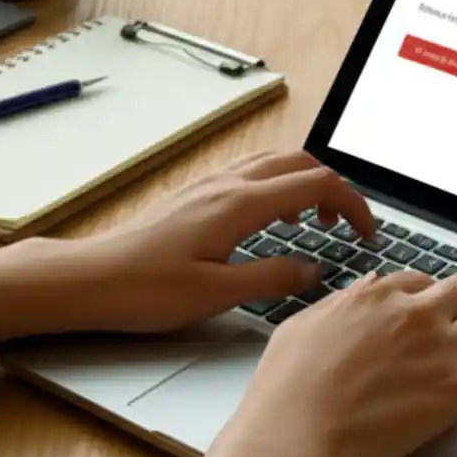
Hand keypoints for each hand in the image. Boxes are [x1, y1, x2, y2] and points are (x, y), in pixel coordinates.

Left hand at [73, 150, 375, 333]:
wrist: (90, 279)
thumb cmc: (145, 289)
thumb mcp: (218, 294)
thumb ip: (273, 278)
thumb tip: (311, 270)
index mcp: (241, 204)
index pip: (318, 184)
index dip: (353, 205)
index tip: (366, 232)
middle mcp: (228, 185)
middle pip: (302, 162)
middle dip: (335, 189)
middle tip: (344, 226)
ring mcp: (211, 185)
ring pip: (277, 162)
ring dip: (306, 183)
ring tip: (313, 221)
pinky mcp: (197, 194)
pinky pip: (252, 173)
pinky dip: (279, 186)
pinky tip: (272, 219)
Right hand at [186, 268, 456, 456]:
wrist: (293, 439)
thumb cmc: (286, 393)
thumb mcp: (301, 327)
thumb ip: (340, 304)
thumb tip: (366, 288)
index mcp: (376, 297)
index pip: (425, 279)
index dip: (435, 297)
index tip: (438, 313)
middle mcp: (414, 314)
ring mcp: (439, 348)